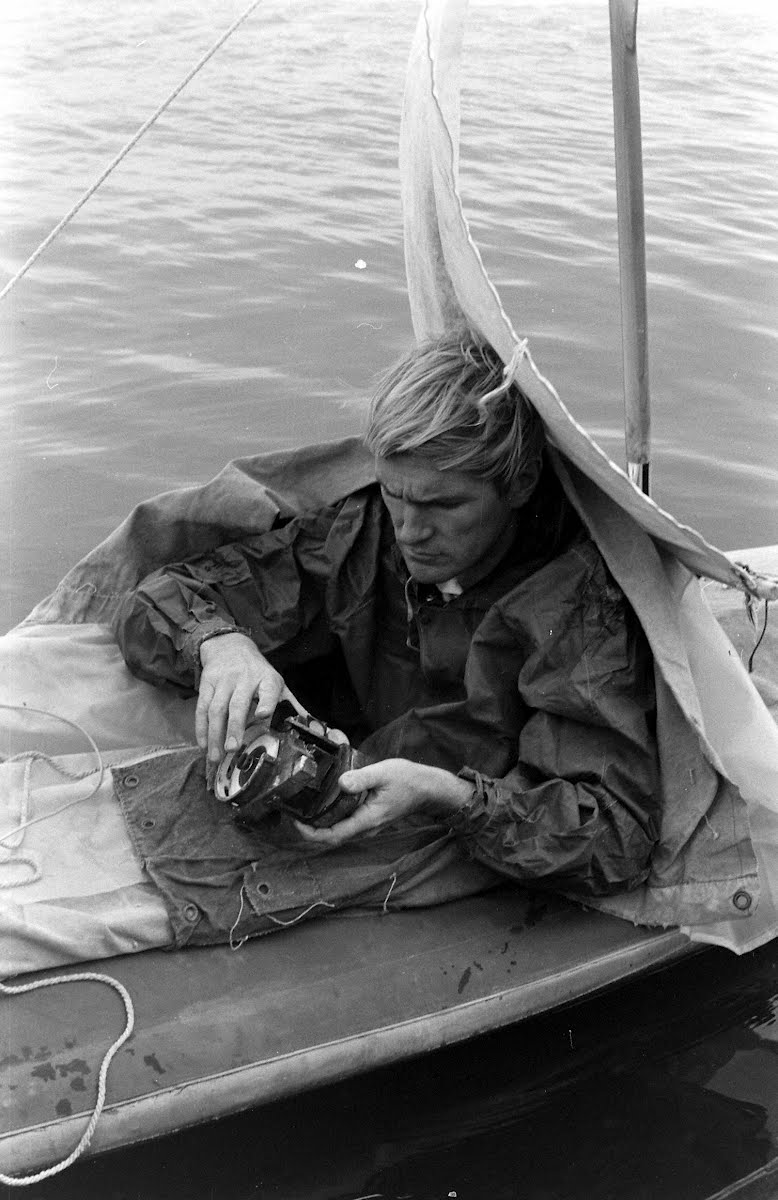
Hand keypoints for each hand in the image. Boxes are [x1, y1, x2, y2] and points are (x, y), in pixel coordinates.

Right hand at [196, 633, 284, 763]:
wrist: (229, 646)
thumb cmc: (257, 672)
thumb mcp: (276, 683)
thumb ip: (291, 705)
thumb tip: (313, 728)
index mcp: (267, 679)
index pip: (269, 690)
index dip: (267, 702)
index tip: (263, 715)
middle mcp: (245, 678)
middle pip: (238, 704)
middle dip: (235, 727)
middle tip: (233, 748)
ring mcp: (224, 681)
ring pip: (217, 708)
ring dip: (215, 734)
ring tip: (215, 756)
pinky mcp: (207, 683)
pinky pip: (202, 707)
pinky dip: (201, 727)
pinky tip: (203, 744)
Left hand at [294, 758, 472, 846]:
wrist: (427, 788)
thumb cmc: (407, 780)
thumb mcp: (384, 772)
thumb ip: (362, 778)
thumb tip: (341, 783)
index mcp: (367, 819)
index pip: (332, 835)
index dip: (310, 833)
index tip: (294, 821)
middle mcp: (365, 827)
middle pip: (330, 837)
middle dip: (309, 829)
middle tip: (290, 813)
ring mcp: (367, 824)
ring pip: (336, 831)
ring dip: (318, 824)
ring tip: (300, 809)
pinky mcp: (367, 818)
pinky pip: (344, 823)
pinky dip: (329, 818)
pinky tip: (321, 804)